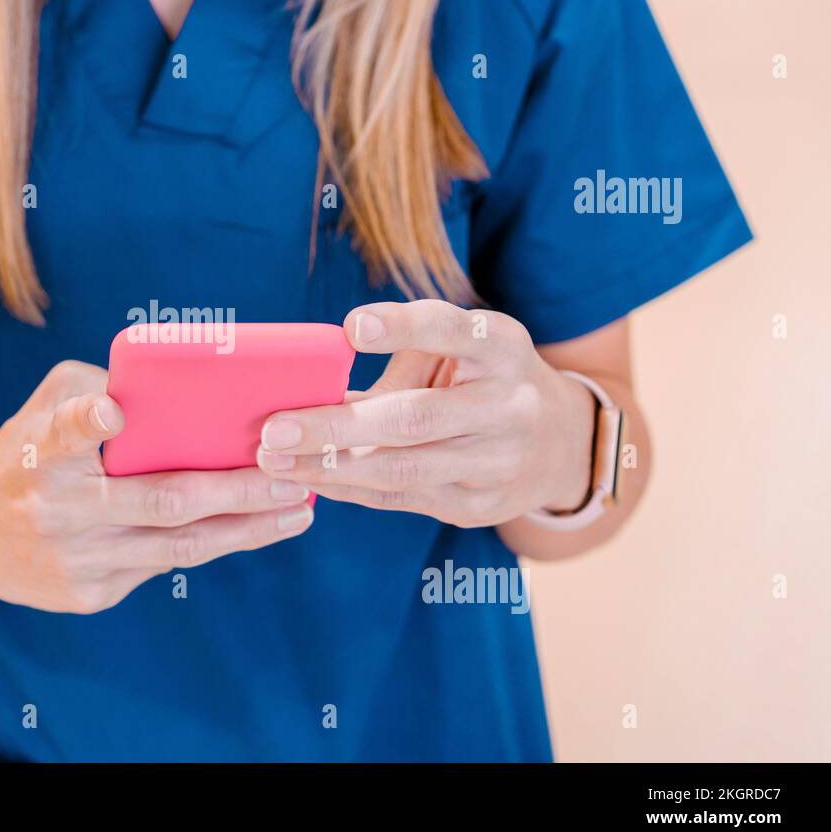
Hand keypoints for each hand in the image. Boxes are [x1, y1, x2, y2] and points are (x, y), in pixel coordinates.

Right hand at [0, 360, 314, 612]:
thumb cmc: (20, 456)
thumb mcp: (37, 410)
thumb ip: (90, 390)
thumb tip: (166, 387)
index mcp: (39, 454)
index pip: (63, 433)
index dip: (88, 421)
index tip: (112, 410)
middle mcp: (56, 511)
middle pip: (160, 501)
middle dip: (234, 490)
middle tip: (289, 474)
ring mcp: (75, 561)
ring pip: (177, 548)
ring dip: (245, 529)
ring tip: (297, 508)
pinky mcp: (87, 595)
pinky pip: (162, 566)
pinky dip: (210, 544)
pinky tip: (253, 527)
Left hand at [255, 301, 595, 527]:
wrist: (558, 442)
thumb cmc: (476, 377)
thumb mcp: (456, 348)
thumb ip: (398, 353)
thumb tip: (307, 374)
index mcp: (502, 347)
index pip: (453, 331)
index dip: (403, 328)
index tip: (350, 327)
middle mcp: (509, 404)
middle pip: (415, 418)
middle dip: (336, 427)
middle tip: (273, 429)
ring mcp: (499, 461)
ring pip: (403, 469)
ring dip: (330, 468)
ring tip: (274, 462)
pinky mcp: (481, 504)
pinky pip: (403, 498)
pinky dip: (350, 489)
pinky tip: (307, 480)